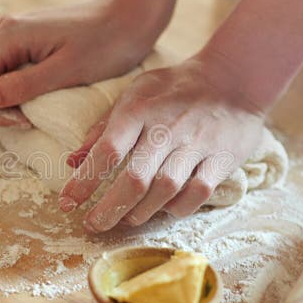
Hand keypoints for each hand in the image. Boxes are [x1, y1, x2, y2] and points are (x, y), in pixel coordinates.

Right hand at [0, 0, 166, 126]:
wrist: (130, 15)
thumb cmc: (106, 45)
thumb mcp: (67, 71)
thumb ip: (22, 86)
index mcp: (8, 36)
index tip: (23, 119)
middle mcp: (1, 30)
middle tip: (21, 116)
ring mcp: (10, 30)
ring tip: (20, 105)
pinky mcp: (22, 34)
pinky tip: (15, 87)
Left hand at [58, 55, 264, 231]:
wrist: (235, 77)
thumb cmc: (176, 88)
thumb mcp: (136, 93)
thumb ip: (104, 126)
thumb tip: (73, 160)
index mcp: (139, 109)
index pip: (107, 150)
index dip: (84, 181)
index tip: (67, 203)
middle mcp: (166, 129)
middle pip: (135, 179)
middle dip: (109, 209)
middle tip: (93, 225)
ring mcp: (196, 145)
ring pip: (165, 190)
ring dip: (141, 212)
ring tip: (126, 219)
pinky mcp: (221, 159)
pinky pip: (198, 193)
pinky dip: (178, 207)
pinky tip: (165, 209)